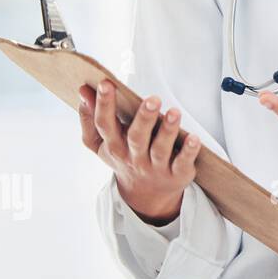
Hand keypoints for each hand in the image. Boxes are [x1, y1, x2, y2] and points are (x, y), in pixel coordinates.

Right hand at [78, 81, 198, 224]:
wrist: (146, 194)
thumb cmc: (124, 158)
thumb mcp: (101, 144)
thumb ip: (90, 118)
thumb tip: (83, 92)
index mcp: (113, 146)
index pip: (105, 124)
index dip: (103, 104)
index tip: (106, 84)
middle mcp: (133, 157)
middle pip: (136, 137)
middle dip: (144, 118)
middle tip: (153, 99)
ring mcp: (155, 167)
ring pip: (160, 148)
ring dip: (167, 130)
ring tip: (175, 112)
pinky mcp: (176, 173)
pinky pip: (182, 162)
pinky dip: (188, 151)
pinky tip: (194, 139)